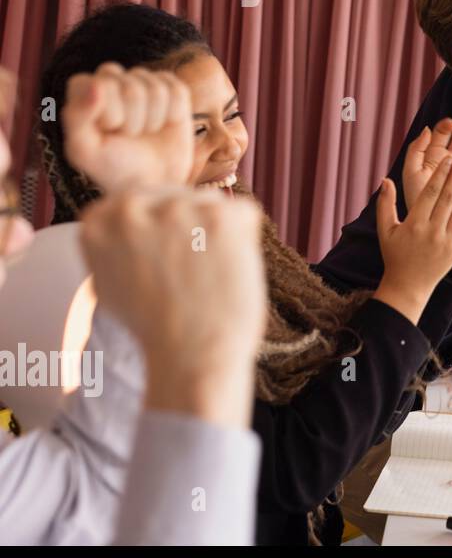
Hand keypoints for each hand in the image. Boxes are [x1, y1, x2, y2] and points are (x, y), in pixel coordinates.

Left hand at [62, 63, 192, 193]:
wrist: (152, 183)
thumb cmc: (113, 167)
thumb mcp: (84, 150)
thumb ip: (77, 116)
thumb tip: (96, 85)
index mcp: (85, 90)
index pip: (101, 82)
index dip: (108, 110)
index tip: (108, 131)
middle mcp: (114, 81)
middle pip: (130, 85)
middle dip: (133, 118)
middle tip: (128, 136)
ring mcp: (144, 84)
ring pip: (156, 89)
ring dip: (153, 119)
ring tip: (145, 133)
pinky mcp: (172, 91)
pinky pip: (178, 91)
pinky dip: (174, 113)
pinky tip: (165, 124)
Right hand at [78, 187, 267, 426]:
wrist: (192, 358)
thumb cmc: (157, 328)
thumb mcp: (111, 280)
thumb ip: (116, 243)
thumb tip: (128, 214)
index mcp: (99, 219)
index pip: (142, 201)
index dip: (162, 233)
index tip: (166, 262)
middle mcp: (132, 205)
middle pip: (178, 199)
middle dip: (191, 229)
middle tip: (192, 274)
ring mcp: (177, 206)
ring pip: (212, 205)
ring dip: (218, 233)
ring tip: (208, 276)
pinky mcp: (220, 215)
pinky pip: (245, 216)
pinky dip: (246, 241)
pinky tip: (229, 272)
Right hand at [375, 152, 451, 323]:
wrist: (409, 286)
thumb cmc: (394, 255)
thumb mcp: (385, 229)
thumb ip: (385, 203)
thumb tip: (386, 179)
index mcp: (415, 225)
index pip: (431, 194)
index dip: (441, 174)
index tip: (448, 158)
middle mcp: (433, 232)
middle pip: (448, 197)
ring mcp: (448, 240)